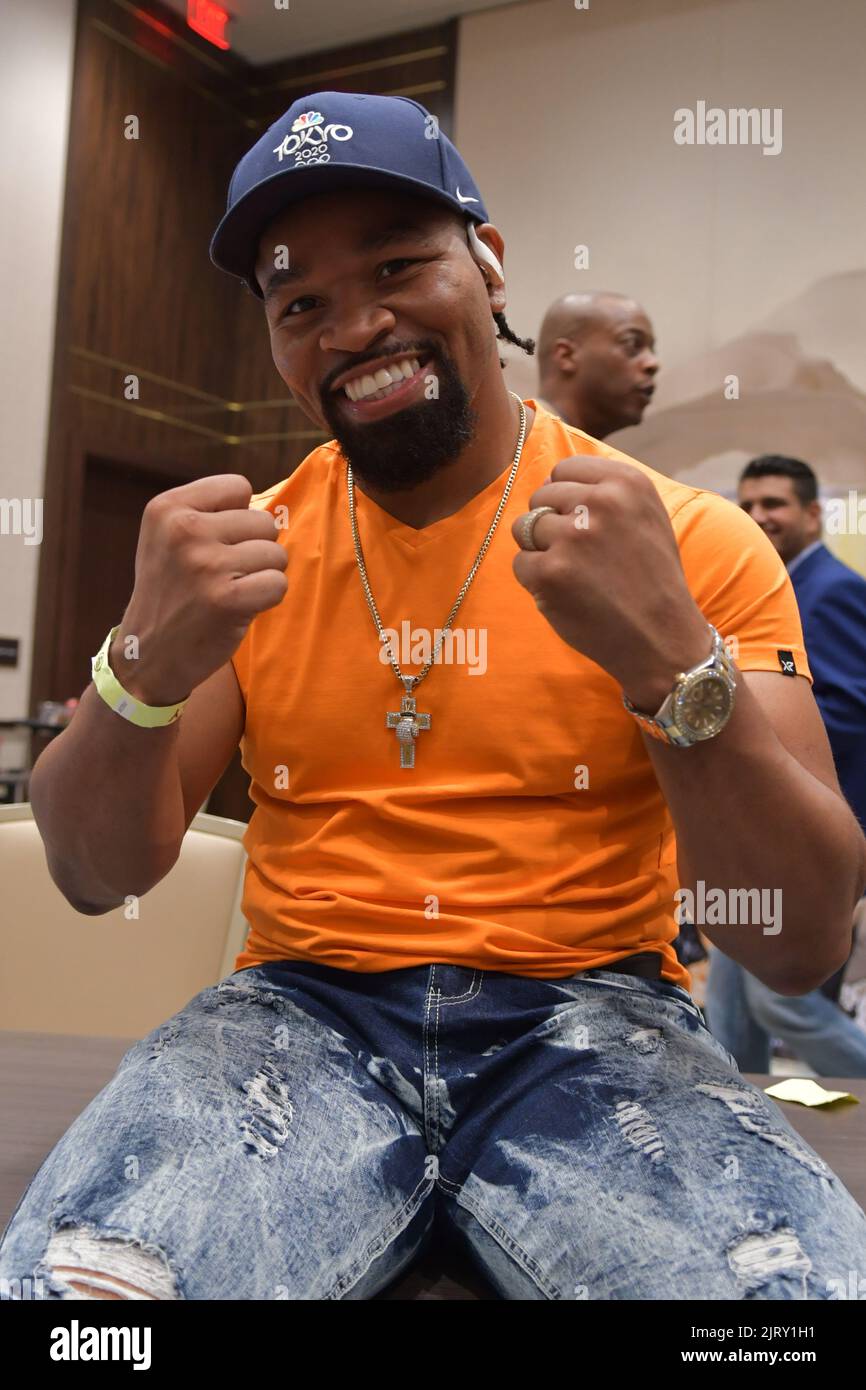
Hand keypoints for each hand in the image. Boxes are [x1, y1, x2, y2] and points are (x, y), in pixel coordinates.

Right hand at [108, 474, 287, 704]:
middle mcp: (184, 530)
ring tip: (230, 591)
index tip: (215, 544)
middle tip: (223, 575)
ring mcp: (206, 564)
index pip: (238, 487)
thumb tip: (270, 506)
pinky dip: (267, 599)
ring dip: (262, 575)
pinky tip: (239, 608)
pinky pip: (278, 583)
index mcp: (167, 508)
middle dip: (253, 549)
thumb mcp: (169, 538)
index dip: (238, 518)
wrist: (148, 654)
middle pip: (263, 522)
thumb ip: (211, 513)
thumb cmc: (171, 592)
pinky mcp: (227, 599)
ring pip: (276, 553)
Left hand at [511, 454, 710, 708]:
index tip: (583, 523)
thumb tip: (552, 481)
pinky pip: (520, 563)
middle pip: (541, 497)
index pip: (565, 469)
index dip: (565, 498)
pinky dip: (536, 581)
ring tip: (576, 574)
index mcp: (627, 483)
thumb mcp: (646, 517)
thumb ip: (606, 492)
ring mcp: (574, 537)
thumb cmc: (651, 580)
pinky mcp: (551, 572)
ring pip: (525, 528)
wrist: (663, 637)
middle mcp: (601, 502)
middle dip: (551, 525)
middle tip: (581, 557)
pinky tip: (567, 594)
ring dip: (541, 552)